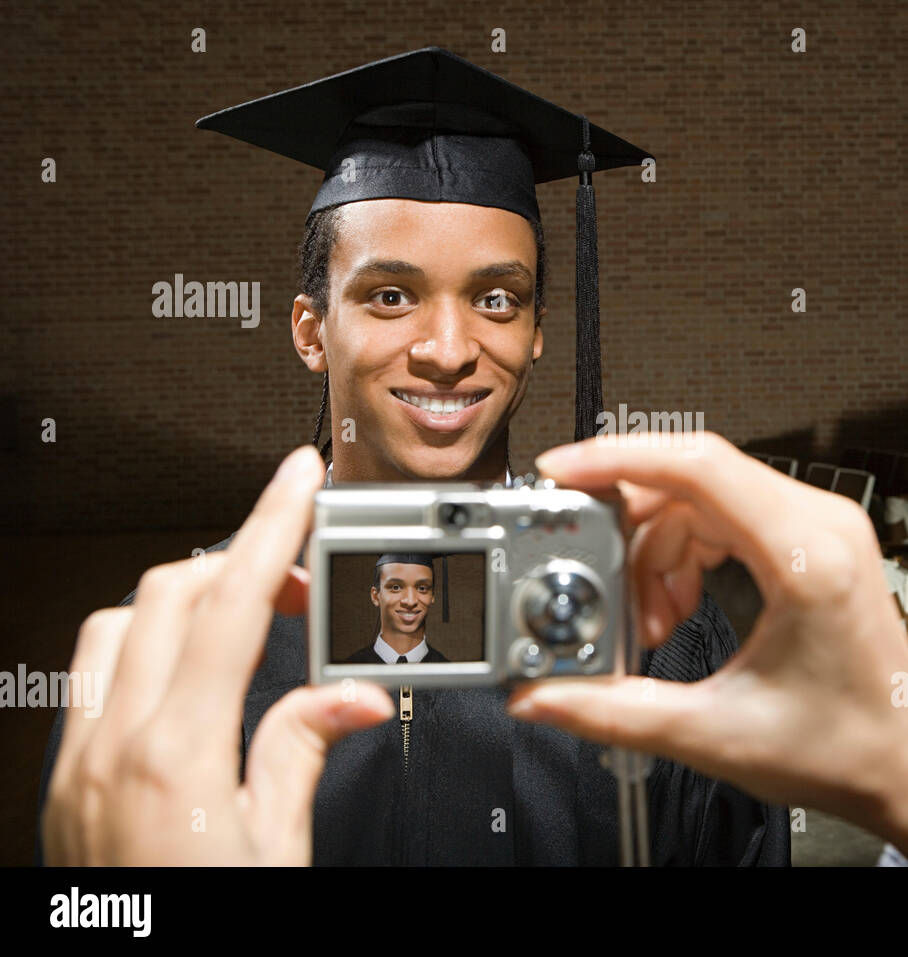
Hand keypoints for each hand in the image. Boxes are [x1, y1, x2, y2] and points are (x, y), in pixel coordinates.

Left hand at [41, 446, 393, 864]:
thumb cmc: (203, 928)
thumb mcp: (277, 853)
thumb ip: (301, 754)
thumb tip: (348, 697)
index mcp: (174, 755)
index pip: (231, 606)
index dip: (271, 529)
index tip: (297, 481)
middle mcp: (110, 747)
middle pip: (168, 595)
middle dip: (239, 558)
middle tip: (302, 568)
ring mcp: (76, 764)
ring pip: (115, 625)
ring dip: (184, 597)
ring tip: (248, 613)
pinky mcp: (64, 785)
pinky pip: (92, 675)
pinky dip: (143, 644)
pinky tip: (186, 670)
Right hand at [507, 432, 907, 864]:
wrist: (903, 767)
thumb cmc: (845, 747)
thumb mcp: (713, 733)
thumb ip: (614, 713)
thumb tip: (542, 693)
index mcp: (808, 558)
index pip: (699, 467)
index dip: (619, 460)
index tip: (564, 473)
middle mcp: (821, 525)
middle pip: (691, 481)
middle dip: (630, 531)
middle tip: (602, 591)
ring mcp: (819, 526)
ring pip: (701, 499)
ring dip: (657, 551)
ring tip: (651, 621)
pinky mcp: (811, 540)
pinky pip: (723, 517)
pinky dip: (684, 554)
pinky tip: (675, 608)